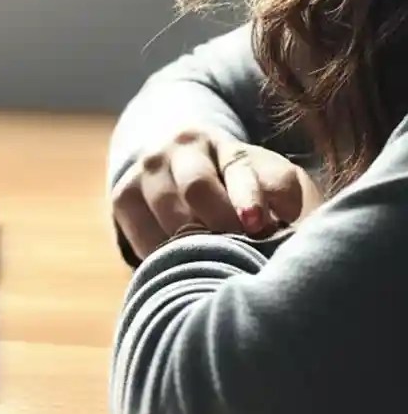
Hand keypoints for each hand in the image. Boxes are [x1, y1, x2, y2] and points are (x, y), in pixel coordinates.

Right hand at [111, 126, 323, 259]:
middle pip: (198, 186)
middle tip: (234, 251)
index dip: (250, 199)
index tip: (258, 226)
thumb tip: (289, 223)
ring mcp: (148, 168)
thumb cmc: (238, 188)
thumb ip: (282, 193)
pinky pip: (141, 233)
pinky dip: (161, 255)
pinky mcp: (124, 194)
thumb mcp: (266, 181)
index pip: (242, 170)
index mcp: (229, 146)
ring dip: (190, 241)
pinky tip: (179, 267)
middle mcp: (184, 147)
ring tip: (209, 266)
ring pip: (167, 210)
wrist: (178, 165)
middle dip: (218, 222)